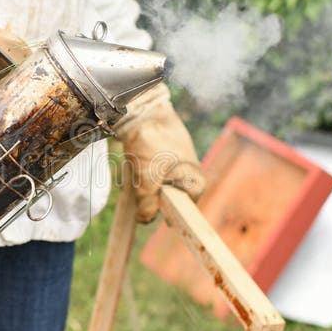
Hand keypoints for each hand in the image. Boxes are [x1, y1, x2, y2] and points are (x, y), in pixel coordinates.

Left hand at [114, 82, 205, 222]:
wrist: (142, 110)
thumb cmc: (151, 144)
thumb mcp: (146, 180)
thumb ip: (147, 205)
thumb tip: (145, 220)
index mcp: (195, 182)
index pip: (181, 212)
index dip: (164, 212)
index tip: (149, 209)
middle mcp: (191, 174)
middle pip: (167, 199)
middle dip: (150, 195)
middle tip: (141, 181)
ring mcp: (179, 163)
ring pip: (157, 185)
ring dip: (143, 181)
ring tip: (138, 165)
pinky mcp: (165, 154)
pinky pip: (152, 171)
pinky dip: (142, 169)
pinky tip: (136, 159)